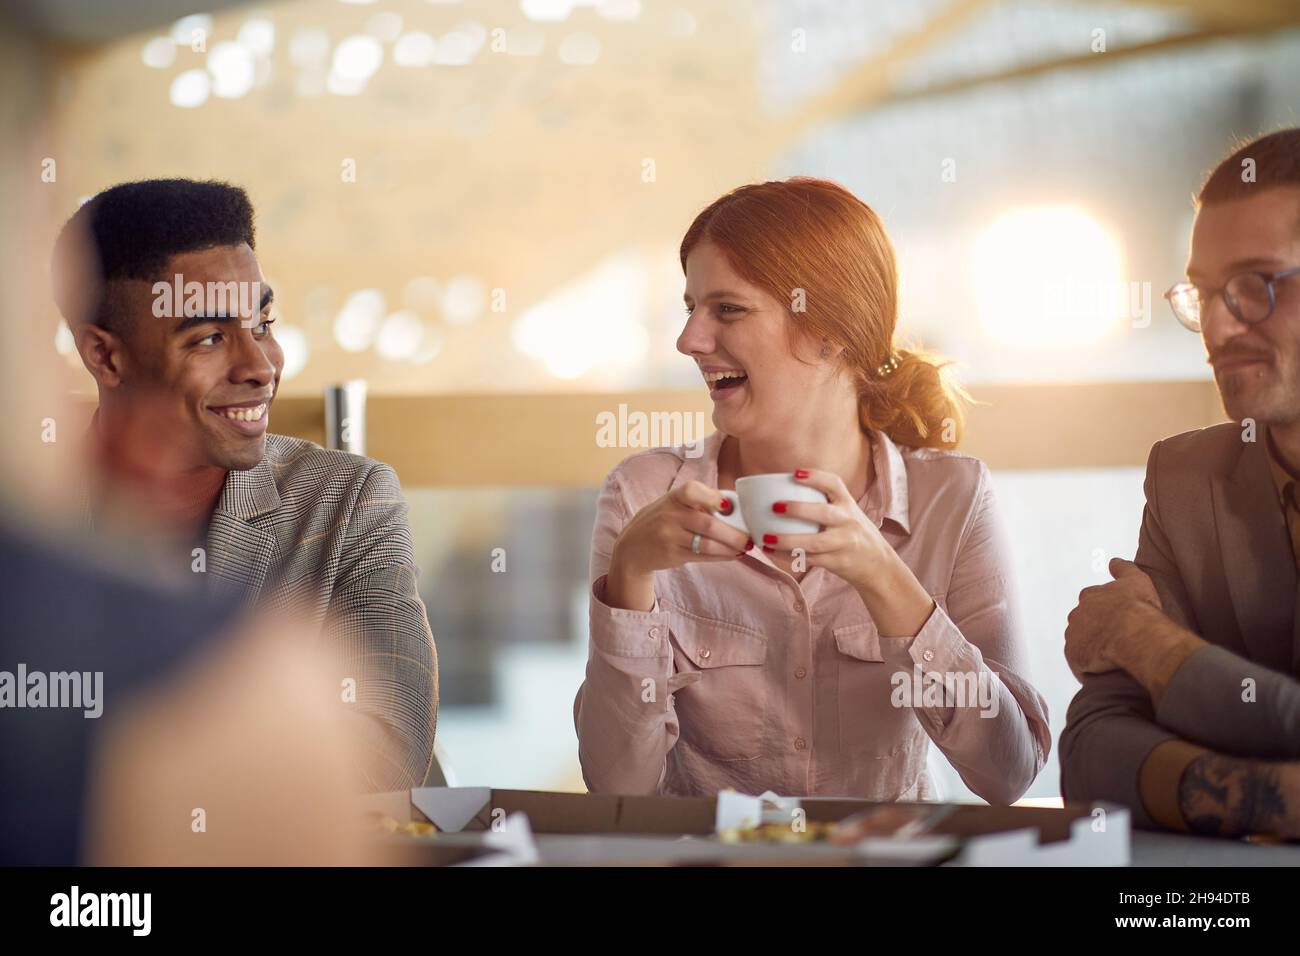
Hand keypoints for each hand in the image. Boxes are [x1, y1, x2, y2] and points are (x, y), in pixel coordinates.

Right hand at [605, 480, 750, 610]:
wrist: (632, 546)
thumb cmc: (662, 520)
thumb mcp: (673, 504)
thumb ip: (699, 502)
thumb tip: (736, 506)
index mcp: (673, 497)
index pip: (692, 491)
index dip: (713, 497)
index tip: (727, 506)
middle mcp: (670, 515)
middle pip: (708, 524)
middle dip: (734, 533)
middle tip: (750, 538)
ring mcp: (670, 537)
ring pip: (708, 544)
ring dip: (731, 548)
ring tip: (745, 548)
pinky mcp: (672, 555)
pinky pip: (703, 557)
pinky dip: (721, 557)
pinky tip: (733, 555)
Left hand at [762, 469, 933, 636]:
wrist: (878, 564)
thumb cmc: (854, 533)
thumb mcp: (848, 512)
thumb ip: (825, 502)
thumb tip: (783, 490)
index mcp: (849, 504)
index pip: (835, 484)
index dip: (815, 477)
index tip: (795, 473)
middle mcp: (848, 521)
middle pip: (824, 513)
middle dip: (798, 509)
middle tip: (775, 506)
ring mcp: (843, 543)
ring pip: (814, 542)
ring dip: (788, 540)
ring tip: (766, 538)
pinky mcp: (837, 562)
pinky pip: (809, 559)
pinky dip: (788, 556)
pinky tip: (770, 552)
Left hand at [1064, 558, 1161, 679]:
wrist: (1134, 634)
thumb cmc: (1137, 606)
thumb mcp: (1136, 580)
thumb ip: (1123, 569)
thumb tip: (1112, 561)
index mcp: (1090, 596)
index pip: (1092, 601)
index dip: (1105, 610)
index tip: (1117, 617)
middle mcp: (1076, 615)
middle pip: (1083, 623)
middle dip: (1095, 629)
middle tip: (1116, 639)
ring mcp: (1073, 636)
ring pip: (1080, 644)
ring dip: (1092, 649)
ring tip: (1113, 657)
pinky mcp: (1074, 657)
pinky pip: (1079, 664)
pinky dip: (1089, 668)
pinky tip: (1105, 671)